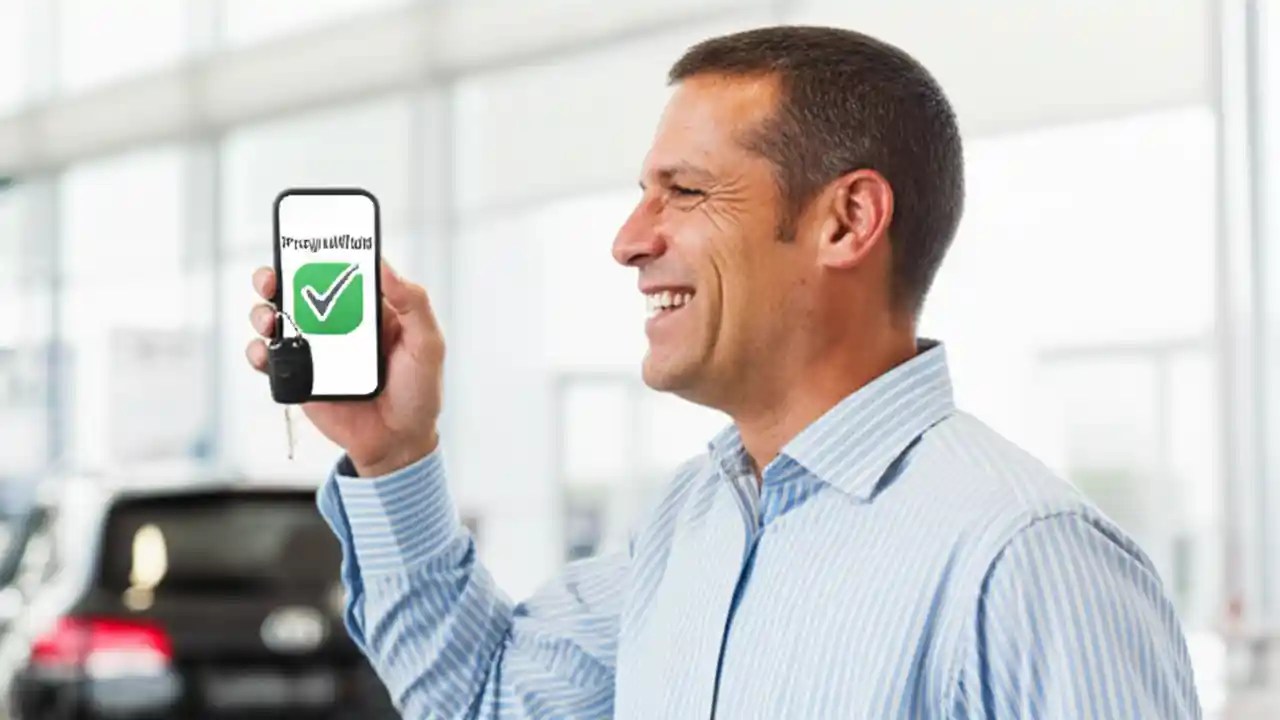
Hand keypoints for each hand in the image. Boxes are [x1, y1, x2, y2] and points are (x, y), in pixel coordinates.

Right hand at [246, 261, 443, 476]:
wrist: (399, 441)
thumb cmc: (418, 390)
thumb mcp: (427, 343)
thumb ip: (413, 304)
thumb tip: (384, 266)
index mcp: (368, 308)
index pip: (339, 270)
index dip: (320, 254)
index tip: (306, 243)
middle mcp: (337, 323)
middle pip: (298, 290)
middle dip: (276, 277)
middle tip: (271, 279)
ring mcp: (316, 349)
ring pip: (278, 320)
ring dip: (263, 311)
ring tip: (268, 318)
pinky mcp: (300, 377)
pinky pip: (271, 360)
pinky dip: (259, 351)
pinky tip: (264, 350)